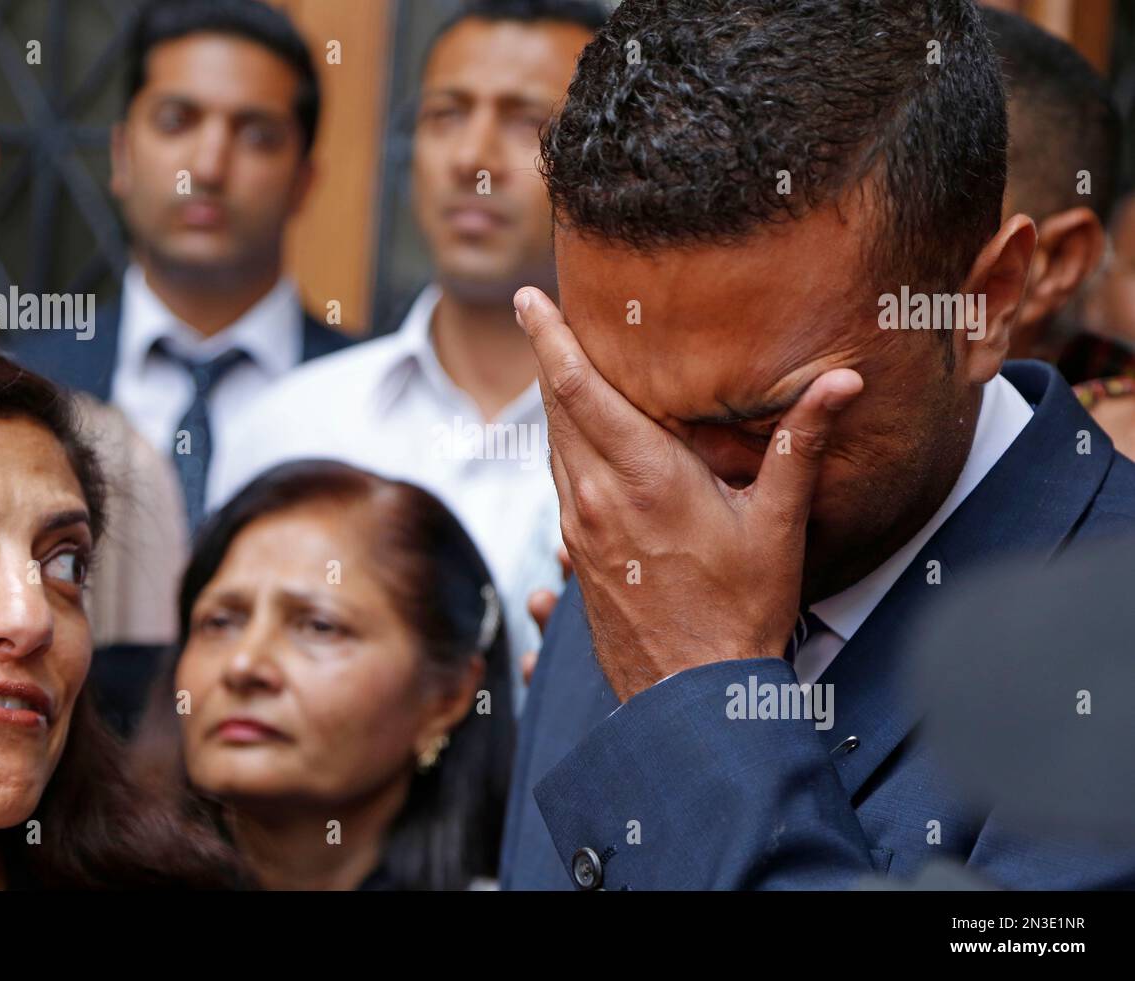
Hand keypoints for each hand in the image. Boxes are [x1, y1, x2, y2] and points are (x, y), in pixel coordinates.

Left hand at [514, 286, 861, 701]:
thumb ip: (799, 445)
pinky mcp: (575, 555)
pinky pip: (559, 483)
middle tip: (542, 315)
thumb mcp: (777, 524)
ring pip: (553, 446)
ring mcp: (577, 529)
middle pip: (556, 409)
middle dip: (548, 357)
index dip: (550, 337)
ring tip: (562, 367)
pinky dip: (564, 447)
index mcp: (642, 477)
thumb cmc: (740, 611)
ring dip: (556, 404)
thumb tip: (841, 386)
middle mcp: (594, 497)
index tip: (527, 299)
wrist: (691, 694)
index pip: (578, 389)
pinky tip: (581, 442)